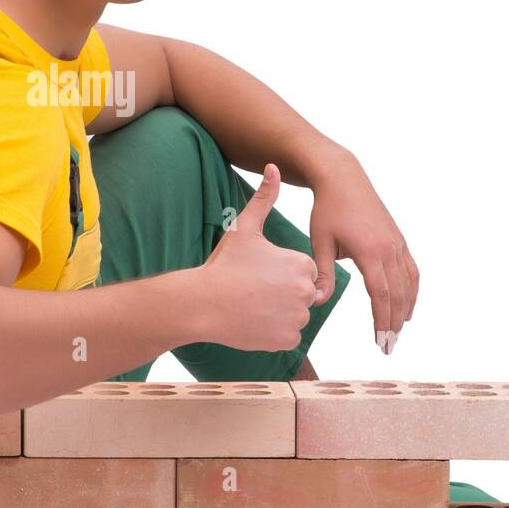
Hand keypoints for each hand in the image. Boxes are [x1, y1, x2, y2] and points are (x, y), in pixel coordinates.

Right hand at [197, 163, 320, 353]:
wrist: (202, 303)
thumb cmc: (223, 264)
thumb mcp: (244, 228)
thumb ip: (264, 198)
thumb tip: (274, 167)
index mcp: (301, 264)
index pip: (304, 269)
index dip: (281, 270)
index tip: (260, 271)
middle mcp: (305, 292)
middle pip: (303, 293)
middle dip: (283, 292)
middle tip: (254, 288)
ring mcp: (297, 318)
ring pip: (296, 314)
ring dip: (280, 311)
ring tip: (253, 303)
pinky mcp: (287, 340)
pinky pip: (288, 335)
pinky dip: (274, 331)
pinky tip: (253, 320)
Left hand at [309, 153, 419, 353]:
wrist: (342, 177)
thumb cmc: (327, 209)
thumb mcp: (319, 240)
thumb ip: (321, 271)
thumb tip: (318, 300)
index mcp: (369, 250)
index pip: (380, 294)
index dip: (382, 319)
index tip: (380, 341)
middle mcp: (389, 248)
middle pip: (398, 294)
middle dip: (394, 323)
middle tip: (389, 347)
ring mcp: (397, 243)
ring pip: (409, 284)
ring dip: (405, 310)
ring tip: (398, 332)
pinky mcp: (398, 239)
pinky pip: (411, 270)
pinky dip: (412, 290)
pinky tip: (408, 306)